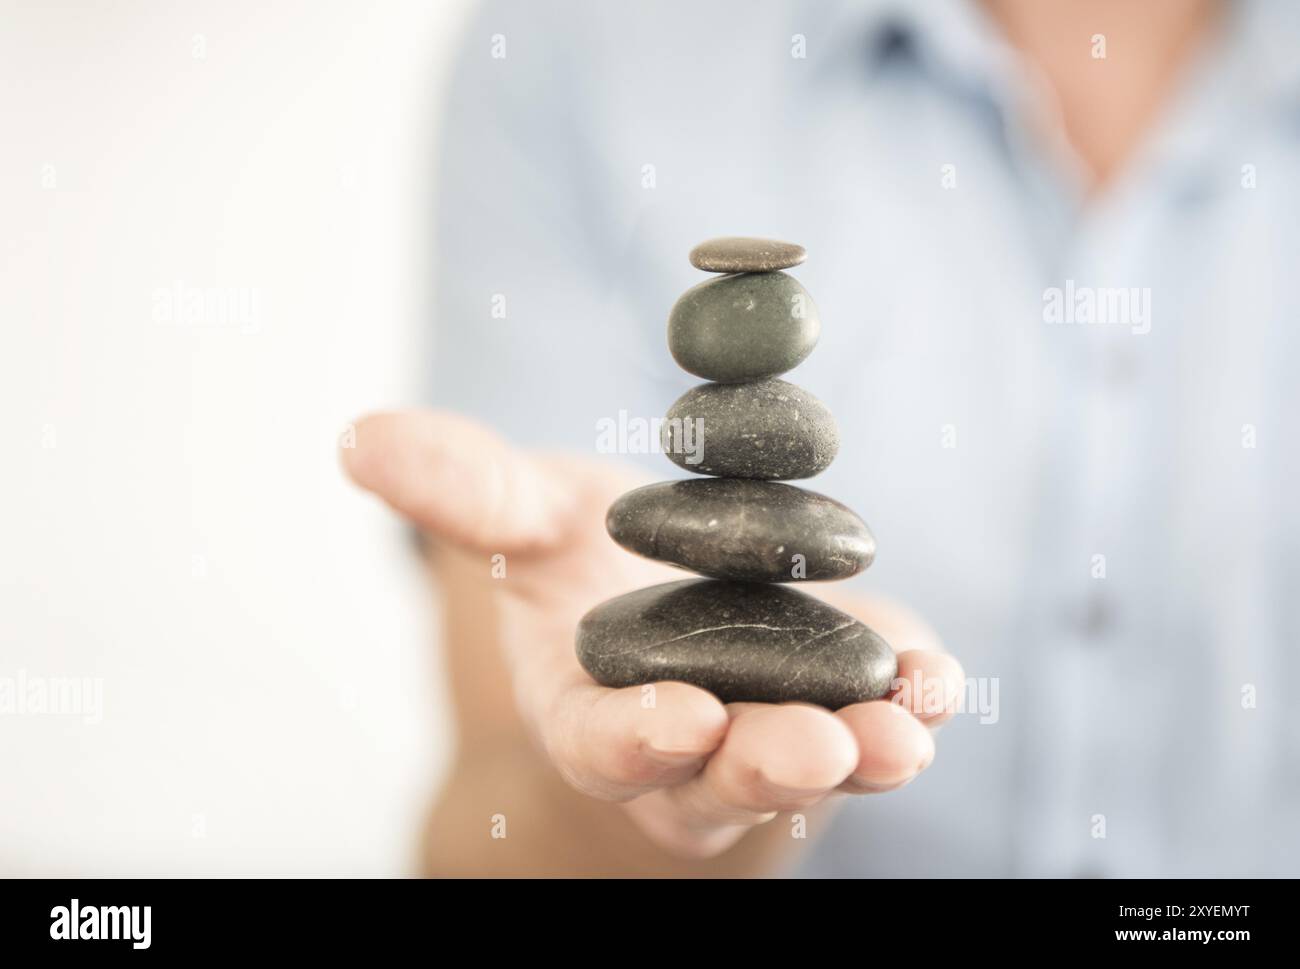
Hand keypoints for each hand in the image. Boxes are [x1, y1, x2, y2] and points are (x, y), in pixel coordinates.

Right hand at [343, 410, 963, 858]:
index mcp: (594, 703)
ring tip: (901, 732)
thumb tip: (359, 436)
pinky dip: (911, 703)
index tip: (676, 719)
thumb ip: (464, 490)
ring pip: (809, 769)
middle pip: (717, 778)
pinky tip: (938, 680)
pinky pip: (882, 720)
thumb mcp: (529, 515)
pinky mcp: (842, 701)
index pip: (603, 742)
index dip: (633, 737)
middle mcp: (685, 742)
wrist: (671, 586)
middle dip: (762, 766)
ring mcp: (768, 732)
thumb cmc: (587, 563)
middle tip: (816, 747)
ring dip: (859, 753)